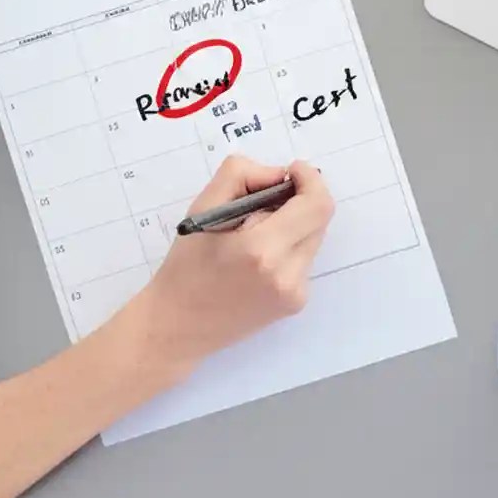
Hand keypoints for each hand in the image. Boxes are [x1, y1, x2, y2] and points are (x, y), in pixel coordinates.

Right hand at [114, 155, 334, 382]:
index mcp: (261, 249)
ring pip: (313, 238)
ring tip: (254, 235)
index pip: (316, 205)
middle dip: (300, 200)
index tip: (292, 171)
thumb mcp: (202, 209)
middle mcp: (286, 274)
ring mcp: (296, 292)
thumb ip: (241, 177)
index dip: (310, 180)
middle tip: (266, 200)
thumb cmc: (185, 267)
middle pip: (320, 219)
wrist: (177, 326)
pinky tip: (257, 261)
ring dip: (294, 225)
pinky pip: (304, 261)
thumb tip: (279, 175)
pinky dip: (288, 249)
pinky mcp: (296, 303)